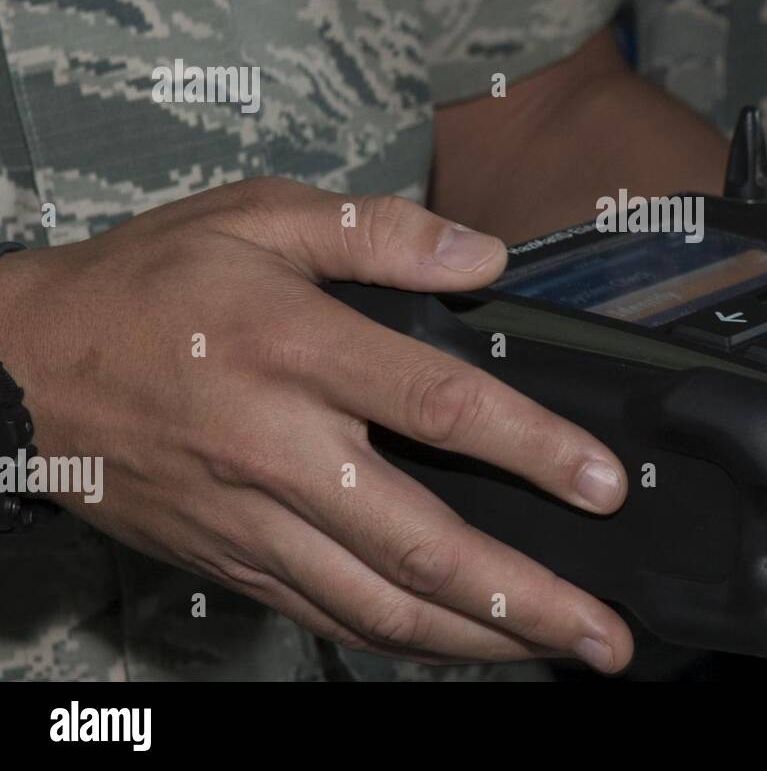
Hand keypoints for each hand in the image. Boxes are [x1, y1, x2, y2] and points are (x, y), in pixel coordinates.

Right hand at [0, 178, 633, 670]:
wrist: (20, 369)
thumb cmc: (144, 288)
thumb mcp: (256, 218)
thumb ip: (375, 233)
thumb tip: (482, 256)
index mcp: (297, 351)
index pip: (440, 407)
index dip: (534, 449)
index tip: (604, 485)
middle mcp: (280, 449)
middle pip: (423, 544)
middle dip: (525, 598)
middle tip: (603, 633)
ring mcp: (253, 520)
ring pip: (378, 605)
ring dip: (476, 639)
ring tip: (553, 651)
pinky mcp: (230, 560)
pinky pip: (327, 615)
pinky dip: (399, 641)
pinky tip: (453, 645)